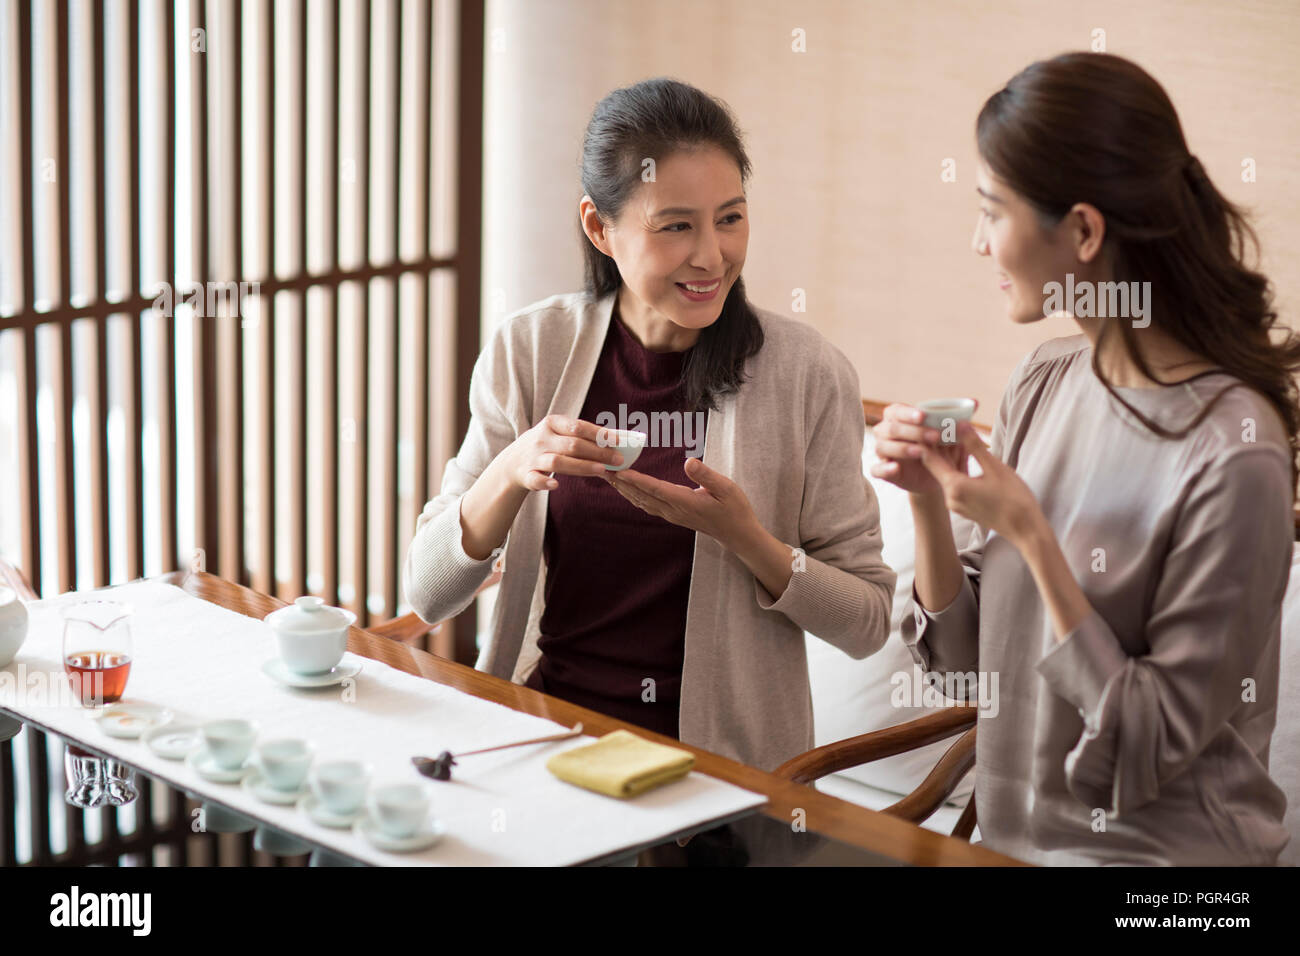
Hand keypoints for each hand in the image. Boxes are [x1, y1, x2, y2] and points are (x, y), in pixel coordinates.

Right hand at [501, 415, 624, 491]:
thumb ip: (583, 435)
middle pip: (572, 445)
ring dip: (581, 466)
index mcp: (552, 423)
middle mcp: (542, 439)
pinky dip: (544, 482)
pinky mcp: (526, 475)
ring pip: (557, 462)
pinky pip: (535, 479)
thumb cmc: (547, 445)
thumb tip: (616, 440)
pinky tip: (556, 485)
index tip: (618, 440)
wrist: (512, 461)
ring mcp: (533, 457)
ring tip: (602, 470)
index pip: (578, 426)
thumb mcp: (559, 433)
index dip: (598, 433)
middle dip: (597, 452)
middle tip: (619, 459)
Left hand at [604, 456, 757, 550]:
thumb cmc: (734, 508)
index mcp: (685, 502)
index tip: (618, 471)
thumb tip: (689, 462)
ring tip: (608, 476)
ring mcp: (672, 514)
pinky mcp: (672, 515)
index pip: (655, 489)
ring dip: (624, 489)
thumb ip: (706, 476)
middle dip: (621, 482)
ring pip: (641, 501)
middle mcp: (674, 510)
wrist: (737, 533)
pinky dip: (633, 495)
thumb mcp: (726, 488)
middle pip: (641, 495)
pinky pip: (647, 505)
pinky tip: (625, 488)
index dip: (636, 480)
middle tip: (602, 468)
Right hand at [869, 402, 975, 497]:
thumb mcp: (953, 435)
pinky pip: (876, 469)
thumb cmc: (943, 449)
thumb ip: (960, 419)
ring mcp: (883, 452)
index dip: (907, 413)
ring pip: (882, 447)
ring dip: (901, 448)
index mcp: (899, 419)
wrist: (939, 477)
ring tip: (920, 452)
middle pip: (890, 428)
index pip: (896, 411)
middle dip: (912, 432)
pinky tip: (895, 469)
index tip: (924, 416)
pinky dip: (884, 469)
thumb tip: (975, 402)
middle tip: (934, 437)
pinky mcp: (883, 471)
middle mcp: (887, 433)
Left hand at [918, 422, 1042, 548]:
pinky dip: (957, 469)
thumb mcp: (995, 468)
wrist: (1026, 530)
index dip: (928, 440)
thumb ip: (974, 446)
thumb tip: (960, 424)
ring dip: (949, 456)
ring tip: (952, 434)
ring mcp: (956, 504)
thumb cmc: (1015, 499)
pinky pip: (955, 484)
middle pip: (937, 466)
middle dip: (939, 446)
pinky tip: (963, 454)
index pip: (929, 458)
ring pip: (947, 475)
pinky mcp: (964, 507)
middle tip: (941, 424)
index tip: (930, 423)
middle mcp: (950, 497)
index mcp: (954, 487)